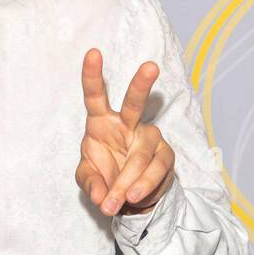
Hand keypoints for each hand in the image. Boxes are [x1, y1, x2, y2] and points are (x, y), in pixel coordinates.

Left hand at [75, 48, 174, 216]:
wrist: (129, 196)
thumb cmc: (104, 177)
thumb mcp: (88, 181)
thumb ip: (90, 184)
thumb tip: (101, 195)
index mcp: (101, 121)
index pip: (95, 95)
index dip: (93, 75)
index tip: (93, 53)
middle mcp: (127, 123)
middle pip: (134, 102)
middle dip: (141, 84)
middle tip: (150, 66)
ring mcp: (148, 137)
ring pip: (140, 156)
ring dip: (127, 182)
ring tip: (117, 201)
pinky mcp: (165, 156)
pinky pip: (156, 171)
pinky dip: (143, 187)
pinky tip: (134, 197)